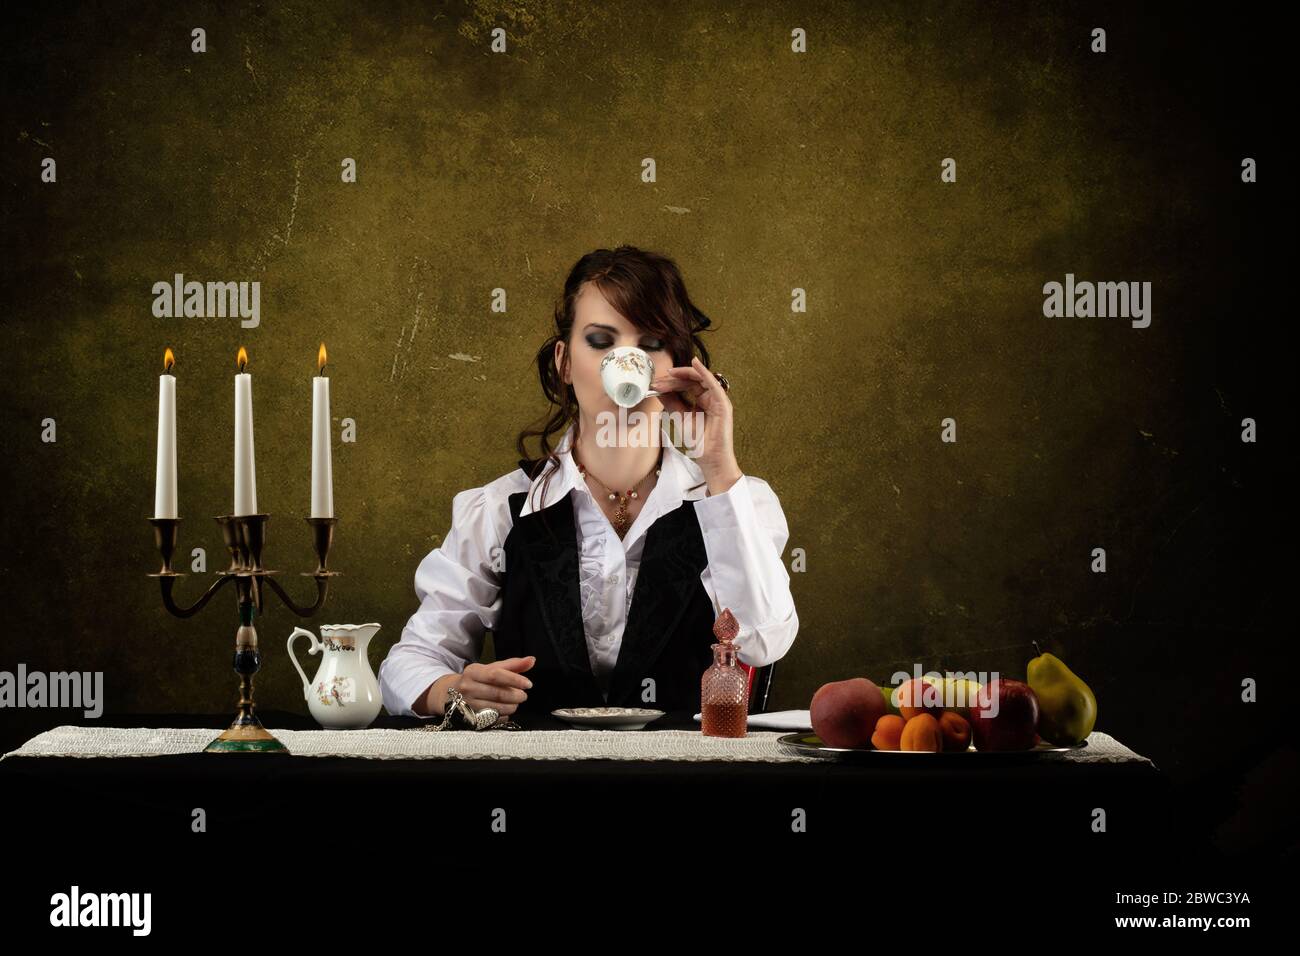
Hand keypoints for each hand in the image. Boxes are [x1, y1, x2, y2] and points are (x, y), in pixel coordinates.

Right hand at [456, 656, 534, 715]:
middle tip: (523, 695)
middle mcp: (468, 688)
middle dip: (515, 696)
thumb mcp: (491, 669)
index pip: (496, 675)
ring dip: (511, 707)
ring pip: (496, 708)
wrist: (451, 693)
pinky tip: (506, 711)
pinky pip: (492, 720)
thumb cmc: (477, 680)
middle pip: (497, 693)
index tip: (528, 684)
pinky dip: (503, 716)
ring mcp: (467, 704)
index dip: (514, 679)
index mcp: (473, 672)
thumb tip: (531, 660)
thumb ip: (513, 665)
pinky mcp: (469, 718)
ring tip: (515, 703)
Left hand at [651, 356, 741, 493]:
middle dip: (673, 379)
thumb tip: (658, 389)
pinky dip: (704, 373)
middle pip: (691, 380)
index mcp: (701, 401)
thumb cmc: (698, 442)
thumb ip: (671, 402)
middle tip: (658, 380)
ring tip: (669, 374)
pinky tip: (695, 364)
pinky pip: (713, 384)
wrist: (709, 458)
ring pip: (700, 379)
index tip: (654, 384)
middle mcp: (710, 397)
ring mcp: (717, 399)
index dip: (670, 383)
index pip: (685, 385)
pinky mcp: (723, 403)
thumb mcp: (679, 418)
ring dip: (684, 374)